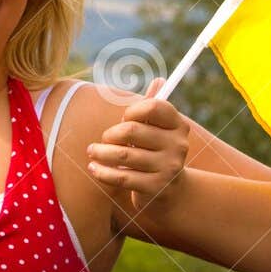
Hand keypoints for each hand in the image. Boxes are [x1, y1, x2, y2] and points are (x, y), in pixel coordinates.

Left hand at [86, 77, 189, 215]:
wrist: (170, 191)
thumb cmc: (156, 152)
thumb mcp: (157, 130)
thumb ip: (153, 108)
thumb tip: (160, 80)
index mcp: (178, 125)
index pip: (152, 106)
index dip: (132, 111)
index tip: (123, 120)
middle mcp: (178, 145)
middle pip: (132, 130)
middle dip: (110, 134)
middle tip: (104, 139)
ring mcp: (168, 167)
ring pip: (123, 155)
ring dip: (101, 152)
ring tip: (92, 151)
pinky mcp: (156, 187)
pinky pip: (122, 177)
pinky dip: (103, 172)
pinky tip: (93, 168)